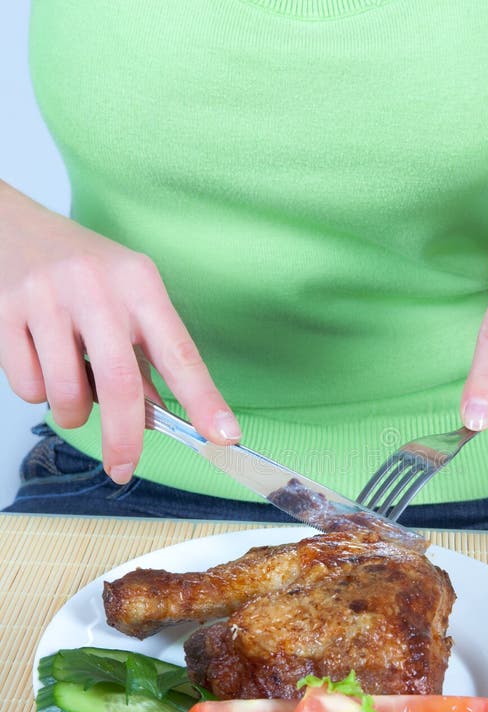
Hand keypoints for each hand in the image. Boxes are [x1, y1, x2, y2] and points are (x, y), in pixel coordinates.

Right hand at [0, 182, 239, 481]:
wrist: (9, 226)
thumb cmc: (80, 269)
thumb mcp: (126, 296)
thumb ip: (145, 354)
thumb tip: (160, 418)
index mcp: (139, 283)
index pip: (179, 352)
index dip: (203, 400)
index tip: (223, 436)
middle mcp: (96, 286)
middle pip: (120, 384)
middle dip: (125, 438)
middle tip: (124, 468)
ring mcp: (46, 297)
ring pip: (66, 394)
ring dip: (73, 414)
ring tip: (72, 391)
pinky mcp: (5, 311)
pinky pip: (27, 386)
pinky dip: (38, 392)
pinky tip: (40, 361)